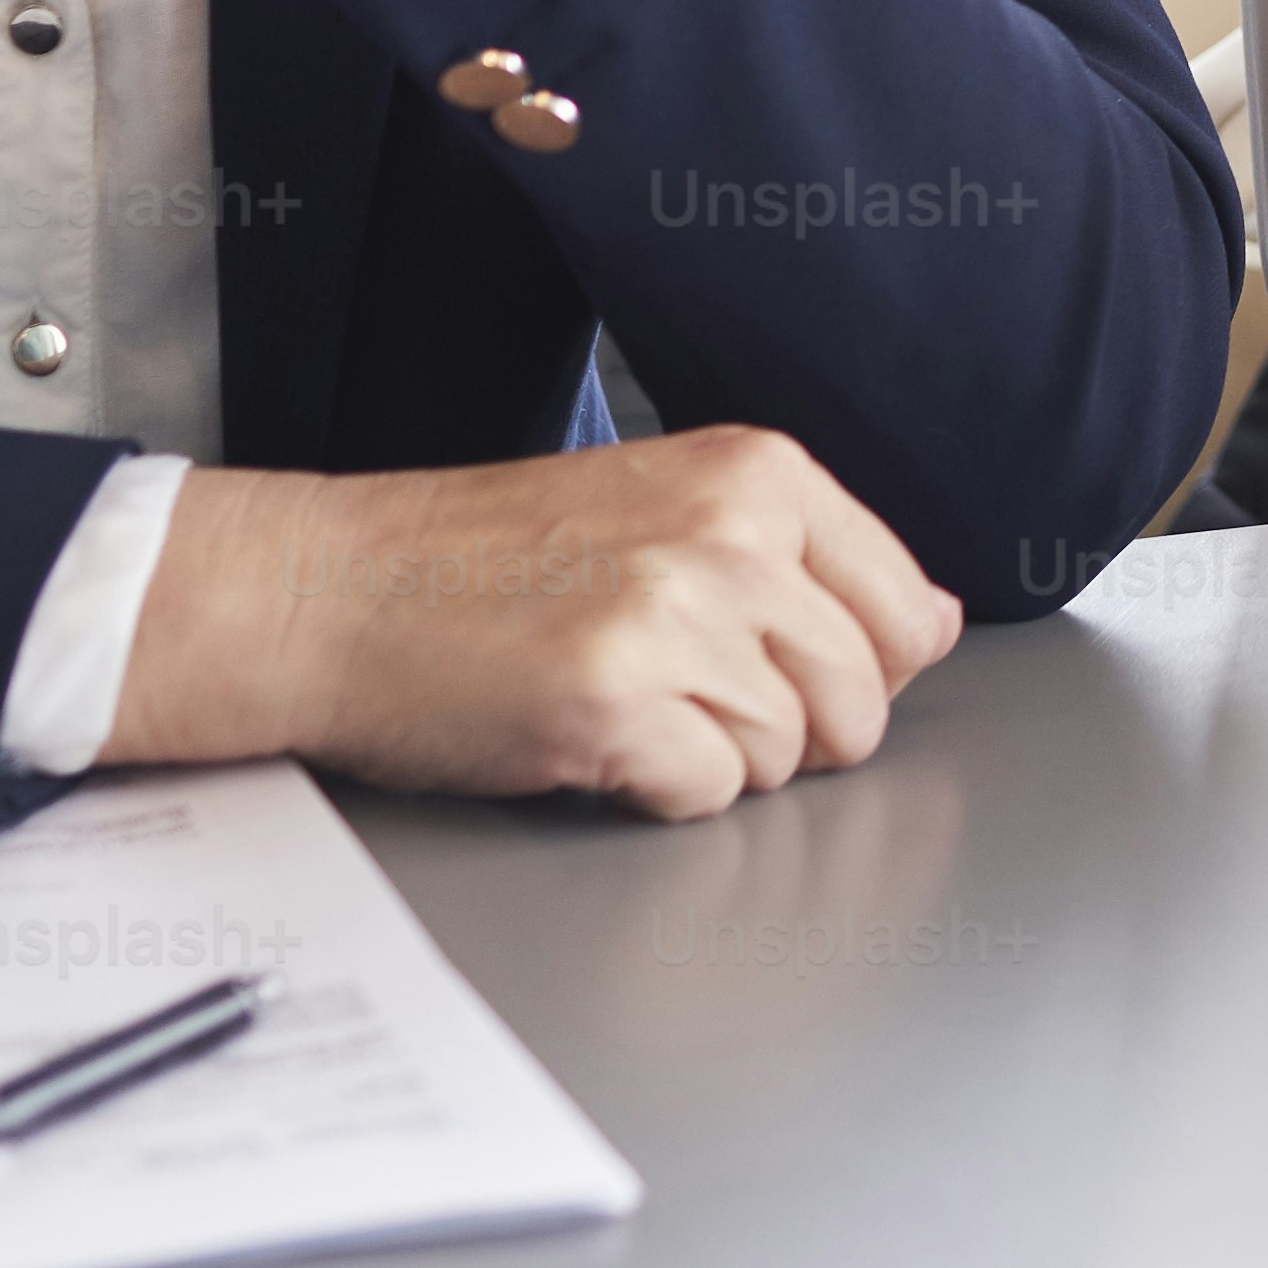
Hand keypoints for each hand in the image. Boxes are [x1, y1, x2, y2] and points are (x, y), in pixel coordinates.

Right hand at [108, 433, 965, 815]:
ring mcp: (674, 616)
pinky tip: (589, 738)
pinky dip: (655, 791)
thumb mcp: (668, 510)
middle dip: (792, 730)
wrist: (331, 591)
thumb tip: (936, 627)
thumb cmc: (486, 560)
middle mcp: (730, 533)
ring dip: (712, 758)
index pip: (909, 607)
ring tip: (623, 703)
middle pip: (860, 693)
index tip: (790, 669)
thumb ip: (807, 562)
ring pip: (786, 753)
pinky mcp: (614, 702)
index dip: (863, 670)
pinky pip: (710, 794)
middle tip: (685, 698)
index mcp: (757, 474)